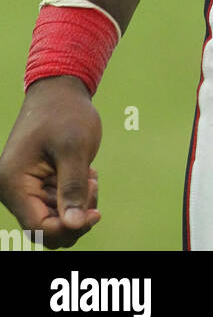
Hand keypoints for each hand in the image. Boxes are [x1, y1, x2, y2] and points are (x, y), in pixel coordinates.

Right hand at [0, 76, 101, 248]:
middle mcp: (14, 189)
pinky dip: (76, 195)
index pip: (38, 227)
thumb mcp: (74, 149)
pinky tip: (88, 173)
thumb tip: (74, 225)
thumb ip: (73, 188)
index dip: (67, 228)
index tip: (95, 214)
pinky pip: (57, 204)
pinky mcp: (38, 182)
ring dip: (77, 205)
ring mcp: (25, 186)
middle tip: (94, 187)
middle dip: (74, 217)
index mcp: (14, 182)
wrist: (62, 88)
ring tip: (91, 177)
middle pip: (45, 228)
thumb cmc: (67, 112)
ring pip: (54, 218)